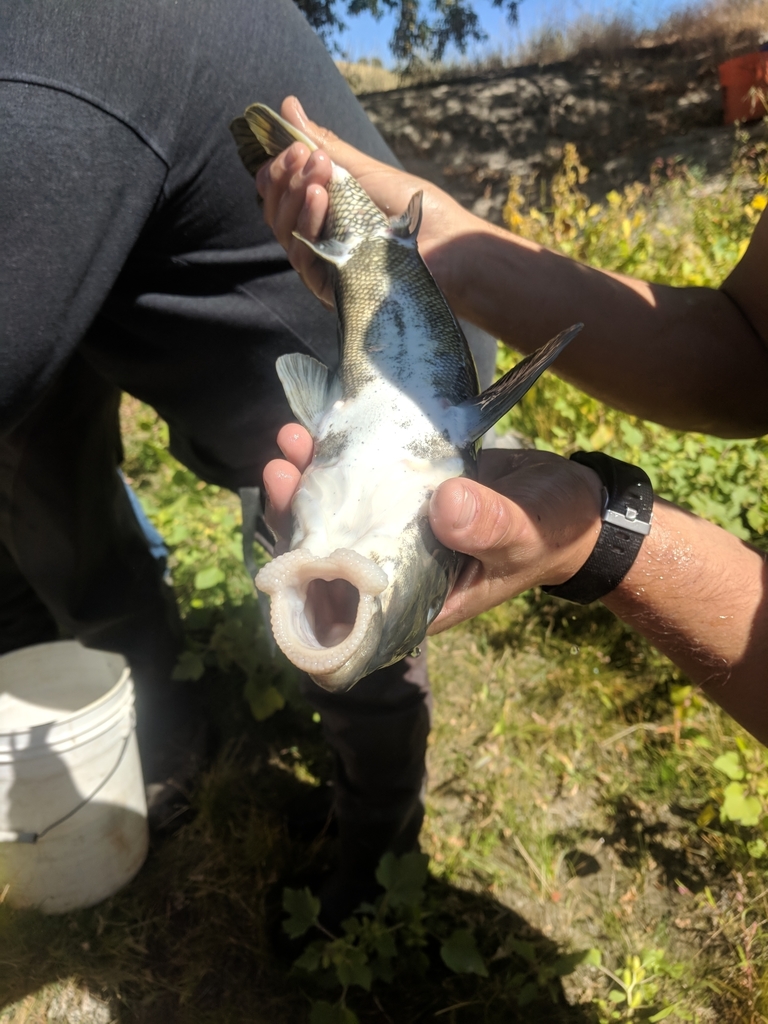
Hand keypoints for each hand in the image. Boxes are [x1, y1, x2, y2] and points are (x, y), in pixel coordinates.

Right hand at [255, 96, 475, 309]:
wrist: (448, 244)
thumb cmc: (413, 209)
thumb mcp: (364, 171)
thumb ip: (326, 146)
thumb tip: (287, 104)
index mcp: (322, 215)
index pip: (280, 195)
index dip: (277, 170)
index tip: (293, 147)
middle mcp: (318, 241)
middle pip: (276, 214)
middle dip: (284, 179)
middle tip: (305, 156)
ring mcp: (324, 266)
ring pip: (286, 234)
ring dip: (294, 196)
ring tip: (316, 170)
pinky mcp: (332, 287)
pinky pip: (304, 259)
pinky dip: (307, 224)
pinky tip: (319, 198)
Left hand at [263, 426, 602, 625]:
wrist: (567, 499)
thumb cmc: (553, 530)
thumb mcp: (528, 531)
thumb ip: (492, 526)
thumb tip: (443, 507)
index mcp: (418, 600)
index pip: (347, 612)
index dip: (309, 589)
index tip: (287, 548)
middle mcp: (396, 570)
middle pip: (327, 556)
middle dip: (296, 517)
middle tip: (281, 469)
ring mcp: (396, 531)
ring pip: (337, 515)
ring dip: (309, 480)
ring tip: (294, 438)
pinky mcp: (401, 495)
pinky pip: (360, 482)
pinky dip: (339, 458)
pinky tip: (322, 426)